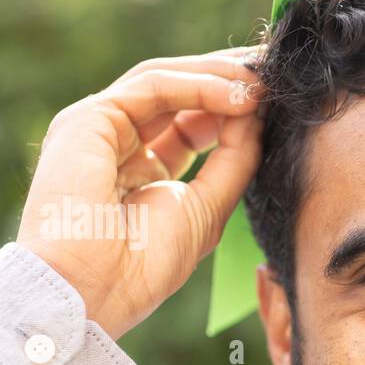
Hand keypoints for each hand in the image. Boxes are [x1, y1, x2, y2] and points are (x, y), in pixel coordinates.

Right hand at [15, 48, 263, 339]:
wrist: (93, 288)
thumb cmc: (144, 264)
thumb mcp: (208, 208)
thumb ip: (234, 160)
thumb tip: (257, 114)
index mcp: (142, 172)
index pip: (191, 124)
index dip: (232, 110)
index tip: (276, 103)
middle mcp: (117, 145)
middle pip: (177, 96)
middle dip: (227, 83)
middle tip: (274, 77)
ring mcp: (99, 129)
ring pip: (164, 82)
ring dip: (218, 78)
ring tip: (262, 83)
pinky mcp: (88, 118)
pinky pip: (152, 86)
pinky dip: (198, 86)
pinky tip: (238, 97)